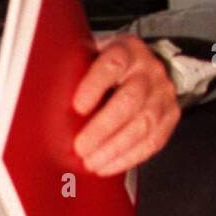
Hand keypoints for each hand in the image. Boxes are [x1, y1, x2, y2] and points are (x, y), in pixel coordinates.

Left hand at [72, 34, 179, 175]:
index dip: (95, 85)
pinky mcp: (170, 116)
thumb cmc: (110, 68)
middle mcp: (149, 70)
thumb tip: (45, 99)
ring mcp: (163, 93)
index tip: (78, 106)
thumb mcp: (94, 57)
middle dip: (103, 128)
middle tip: (81, 147)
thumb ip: (77, 71)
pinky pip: (153, 141)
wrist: (147, 68)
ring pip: (143, 124)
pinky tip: (109, 165)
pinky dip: (128, 158)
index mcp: (127, 50)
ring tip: (92, 162)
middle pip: (130, 100)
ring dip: (115, 148)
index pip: (113, 63)